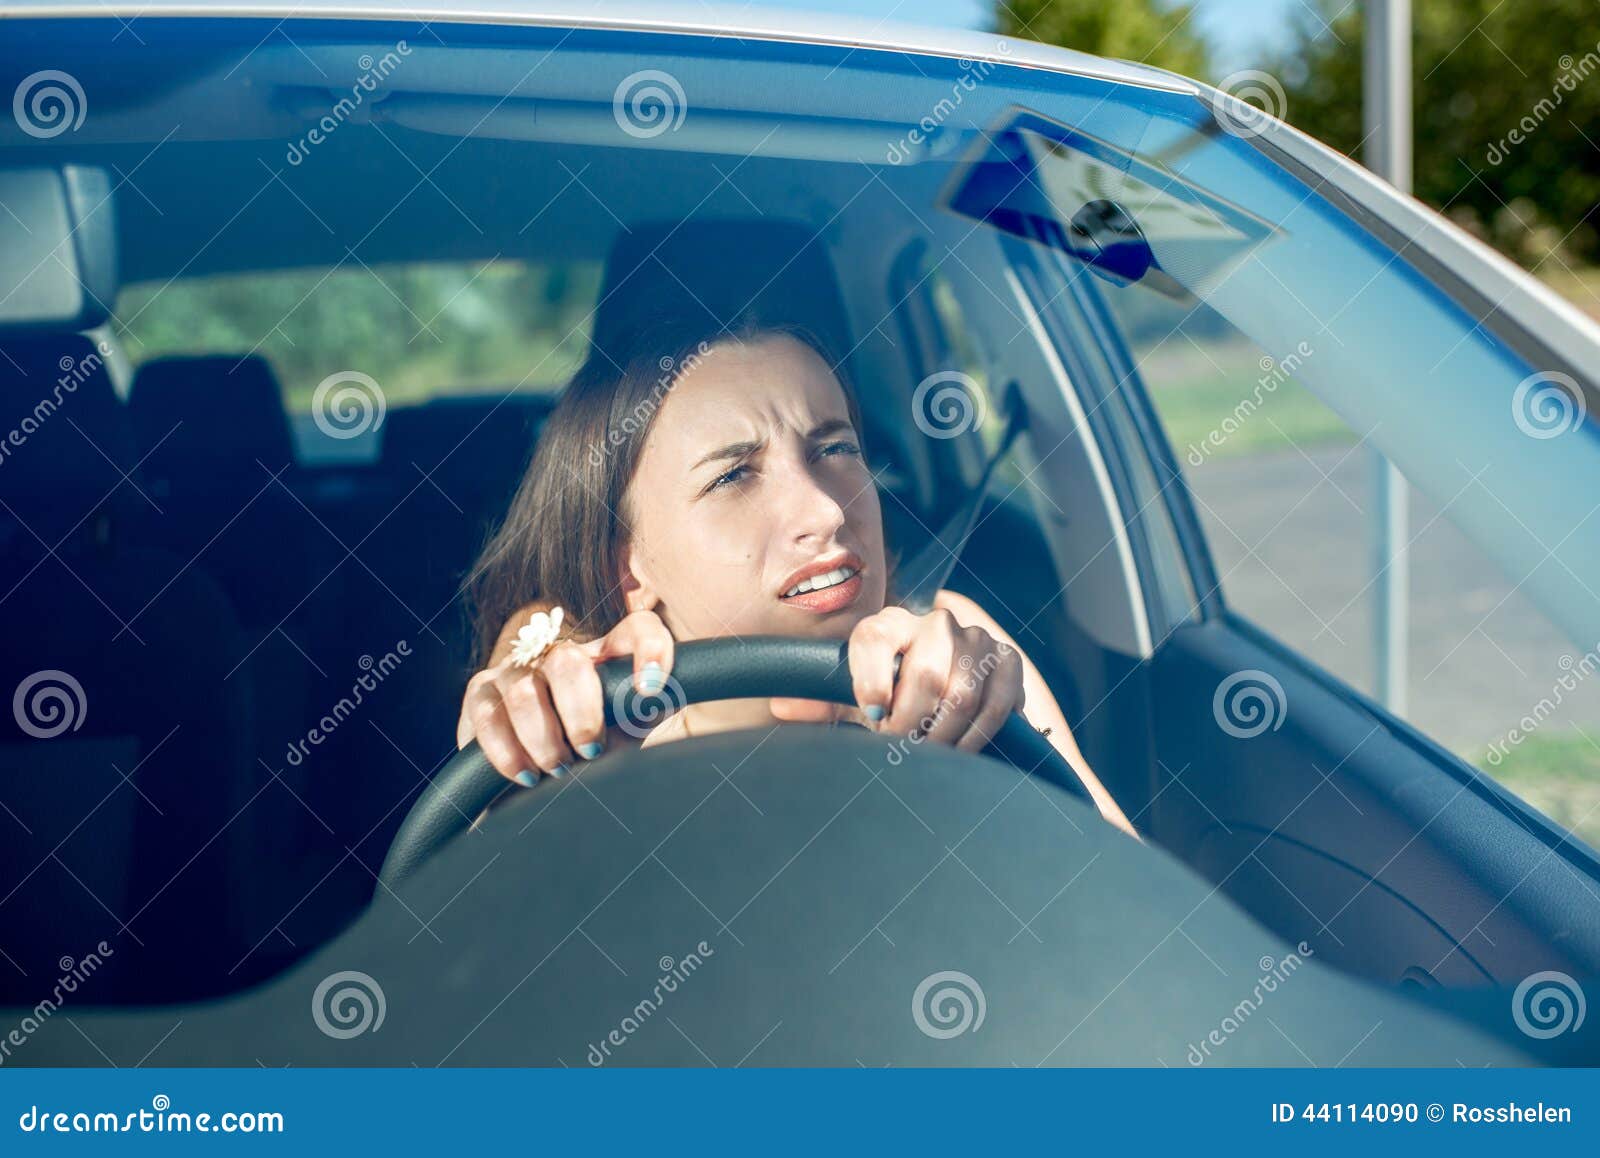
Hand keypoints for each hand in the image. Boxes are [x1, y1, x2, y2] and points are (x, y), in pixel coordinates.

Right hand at [457, 608, 674, 783]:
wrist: (547, 797)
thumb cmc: (598, 762)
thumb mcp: (636, 740)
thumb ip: (662, 717)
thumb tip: (685, 702)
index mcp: (608, 660)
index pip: (638, 630)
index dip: (649, 648)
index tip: (650, 689)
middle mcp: (560, 657)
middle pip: (567, 662)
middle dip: (581, 715)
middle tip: (590, 750)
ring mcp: (515, 671)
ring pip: (524, 692)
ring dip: (544, 740)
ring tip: (558, 770)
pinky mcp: (480, 696)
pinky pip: (487, 717)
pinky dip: (509, 753)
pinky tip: (527, 775)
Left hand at [770, 606, 1024, 750]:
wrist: (953, 683)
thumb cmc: (892, 695)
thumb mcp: (855, 698)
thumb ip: (822, 702)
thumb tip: (779, 706)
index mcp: (888, 625)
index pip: (874, 638)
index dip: (871, 679)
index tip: (873, 716)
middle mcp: (933, 623)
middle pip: (923, 673)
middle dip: (909, 723)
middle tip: (900, 750)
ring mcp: (975, 639)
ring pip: (961, 692)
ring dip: (943, 735)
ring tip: (929, 757)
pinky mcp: (1008, 661)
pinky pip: (996, 703)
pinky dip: (977, 736)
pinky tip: (960, 752)